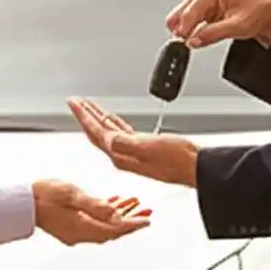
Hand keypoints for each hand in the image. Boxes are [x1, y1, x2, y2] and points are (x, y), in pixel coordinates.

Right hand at [32, 179, 150, 245]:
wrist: (22, 202)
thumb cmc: (43, 195)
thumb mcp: (72, 195)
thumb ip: (95, 204)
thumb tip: (115, 214)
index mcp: (83, 227)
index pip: (115, 229)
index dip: (133, 224)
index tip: (147, 220)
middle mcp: (81, 233)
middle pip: (113, 230)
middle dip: (131, 220)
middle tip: (146, 213)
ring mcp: (75, 230)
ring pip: (105, 225)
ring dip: (120, 216)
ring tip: (135, 205)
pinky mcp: (70, 225)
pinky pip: (94, 221)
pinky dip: (106, 213)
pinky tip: (112, 204)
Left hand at [67, 98, 199, 187]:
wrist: (196, 168)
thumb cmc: (178, 160)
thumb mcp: (149, 148)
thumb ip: (125, 143)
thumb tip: (107, 138)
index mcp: (121, 154)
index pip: (96, 131)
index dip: (83, 115)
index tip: (73, 102)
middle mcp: (123, 155)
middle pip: (97, 131)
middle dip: (85, 115)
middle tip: (75, 101)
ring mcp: (132, 153)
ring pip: (107, 131)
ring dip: (97, 117)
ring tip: (88, 106)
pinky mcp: (143, 149)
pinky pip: (121, 132)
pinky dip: (113, 122)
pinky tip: (112, 119)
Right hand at [166, 0, 270, 47]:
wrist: (268, 11)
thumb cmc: (258, 11)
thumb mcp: (238, 26)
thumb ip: (213, 34)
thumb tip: (194, 40)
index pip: (189, 12)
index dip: (184, 29)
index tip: (182, 43)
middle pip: (181, 13)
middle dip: (182, 29)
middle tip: (185, 43)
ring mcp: (202, 0)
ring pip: (182, 17)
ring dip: (186, 30)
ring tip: (193, 41)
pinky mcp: (203, 9)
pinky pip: (189, 21)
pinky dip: (190, 30)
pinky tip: (196, 37)